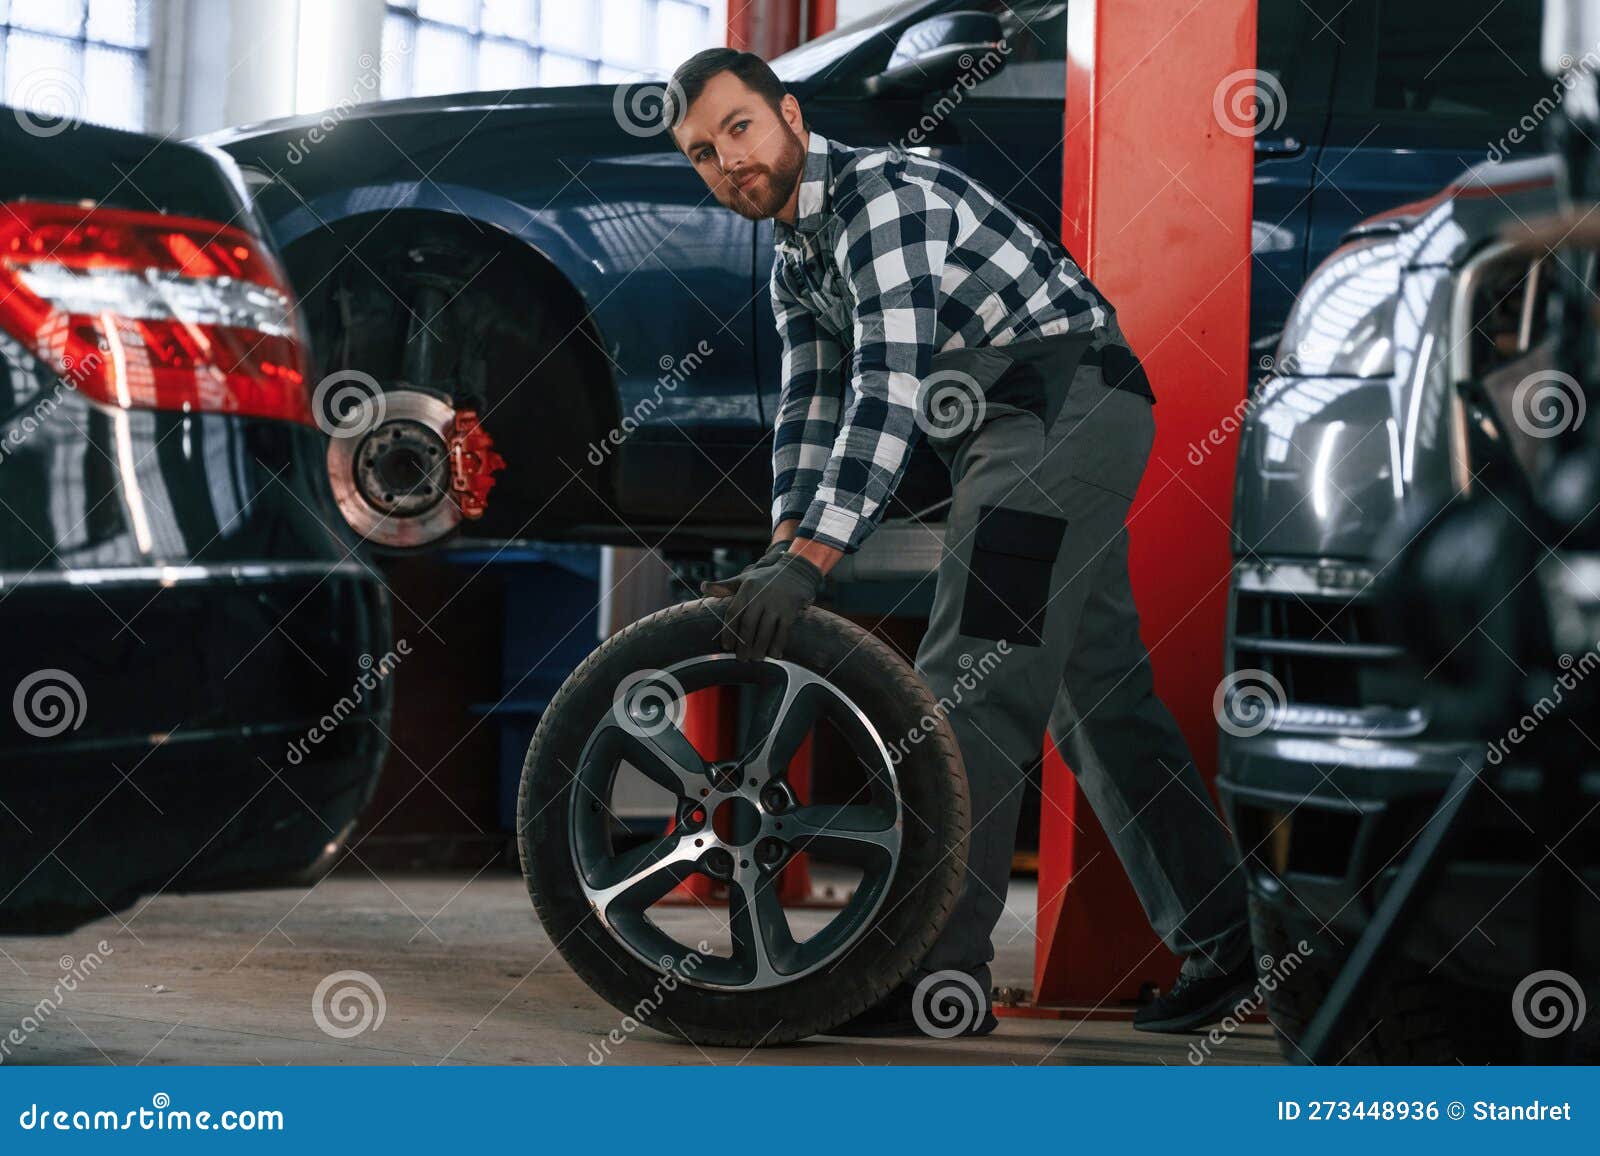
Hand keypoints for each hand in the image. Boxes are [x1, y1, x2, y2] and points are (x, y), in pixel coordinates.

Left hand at [699, 548, 824, 660]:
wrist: (795, 571)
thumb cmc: (764, 579)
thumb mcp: (744, 579)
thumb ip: (724, 587)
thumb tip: (702, 587)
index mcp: (747, 589)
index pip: (733, 613)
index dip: (728, 631)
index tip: (727, 646)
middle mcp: (761, 596)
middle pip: (748, 625)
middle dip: (744, 645)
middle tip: (742, 659)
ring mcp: (776, 604)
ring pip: (765, 631)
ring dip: (760, 648)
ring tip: (756, 659)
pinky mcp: (790, 611)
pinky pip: (783, 631)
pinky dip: (778, 644)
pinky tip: (774, 655)